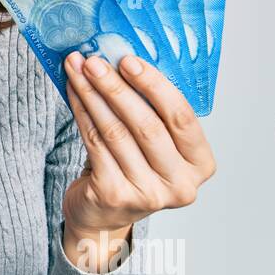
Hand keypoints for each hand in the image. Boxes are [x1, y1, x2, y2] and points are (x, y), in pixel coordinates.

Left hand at [59, 51, 216, 266]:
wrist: (103, 215)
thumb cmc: (133, 167)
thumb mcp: (155, 144)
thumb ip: (151, 110)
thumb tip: (121, 60)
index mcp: (200, 164)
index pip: (182, 118)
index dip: (155, 86)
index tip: (129, 60)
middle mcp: (180, 184)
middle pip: (147, 125)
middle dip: (117, 87)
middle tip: (95, 61)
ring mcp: (147, 194)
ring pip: (116, 132)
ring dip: (93, 95)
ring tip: (78, 70)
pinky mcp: (113, 195)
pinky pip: (94, 143)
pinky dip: (81, 112)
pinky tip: (73, 93)